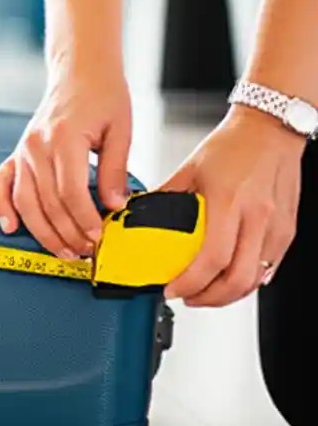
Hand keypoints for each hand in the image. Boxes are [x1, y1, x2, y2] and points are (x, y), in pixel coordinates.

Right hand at [0, 66, 132, 258]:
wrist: (80, 72)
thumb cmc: (103, 95)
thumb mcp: (121, 130)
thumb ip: (117, 170)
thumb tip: (115, 206)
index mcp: (64, 138)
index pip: (70, 192)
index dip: (83, 219)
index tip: (97, 236)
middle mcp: (37, 147)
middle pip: (47, 203)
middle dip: (67, 233)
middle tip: (85, 251)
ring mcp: (23, 151)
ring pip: (26, 202)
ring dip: (42, 231)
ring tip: (62, 250)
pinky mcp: (18, 153)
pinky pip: (1, 184)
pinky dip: (2, 207)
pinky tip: (10, 227)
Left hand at [159, 106, 304, 306]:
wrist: (271, 127)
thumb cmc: (233, 144)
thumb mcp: (189, 169)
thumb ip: (166, 196)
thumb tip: (140, 216)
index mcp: (228, 201)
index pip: (211, 258)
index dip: (191, 282)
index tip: (173, 290)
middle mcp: (257, 216)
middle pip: (237, 278)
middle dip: (209, 298)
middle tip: (189, 297)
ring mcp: (276, 225)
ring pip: (256, 278)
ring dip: (229, 294)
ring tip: (207, 291)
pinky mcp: (287, 228)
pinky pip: (270, 266)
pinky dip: (249, 279)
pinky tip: (232, 277)